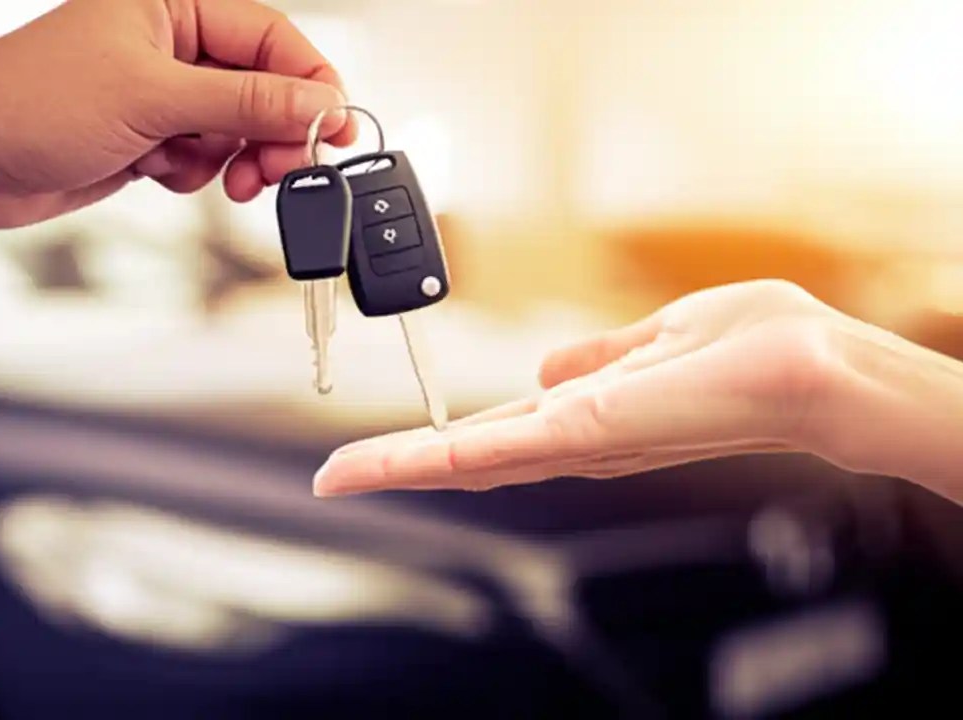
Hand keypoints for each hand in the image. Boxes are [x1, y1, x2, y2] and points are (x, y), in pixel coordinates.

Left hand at [0, 0, 355, 227]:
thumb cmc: (31, 101)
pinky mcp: (146, 134)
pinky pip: (203, 155)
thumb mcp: (153, 99)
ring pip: (235, 126)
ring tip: (228, 180)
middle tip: (282, 168)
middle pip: (260, 84)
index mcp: (171, 0)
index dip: (309, 82)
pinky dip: (194, 172)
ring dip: (235, 157)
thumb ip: (244, 103)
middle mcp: (170, 40)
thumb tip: (319, 104)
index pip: (269, 34)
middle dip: (273, 130)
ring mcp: (158, 90)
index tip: (335, 128)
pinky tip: (158, 172)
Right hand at [314, 280, 856, 496]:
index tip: (392, 448)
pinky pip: (488, 451)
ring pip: (467, 460)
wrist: (814, 373)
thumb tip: (551, 366)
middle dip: (401, 465)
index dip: (441, 442)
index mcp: (589, 412)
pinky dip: (428, 461)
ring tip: (337, 476)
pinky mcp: (577, 437)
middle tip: (336, 477)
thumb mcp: (664, 337)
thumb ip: (603, 356)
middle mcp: (574, 439)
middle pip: (469, 455)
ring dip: (398, 467)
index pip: (497, 431)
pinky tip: (380, 466)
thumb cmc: (761, 349)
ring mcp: (572, 444)